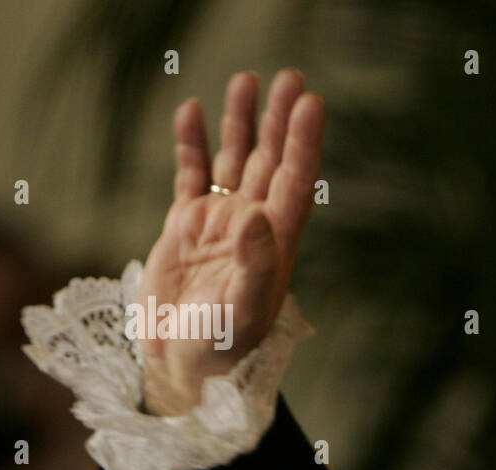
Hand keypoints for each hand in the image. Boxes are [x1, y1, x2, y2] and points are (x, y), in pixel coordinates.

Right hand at [138, 70, 324, 414]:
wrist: (183, 366)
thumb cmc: (221, 348)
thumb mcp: (242, 311)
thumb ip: (253, 266)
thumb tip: (256, 216)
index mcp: (275, 244)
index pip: (295, 183)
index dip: (304, 144)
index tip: (312, 104)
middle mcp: (252, 227)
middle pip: (271, 162)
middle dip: (280, 122)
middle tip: (290, 78)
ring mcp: (219, 224)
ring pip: (234, 162)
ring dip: (241, 124)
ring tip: (247, 80)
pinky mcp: (185, 227)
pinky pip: (191, 176)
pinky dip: (192, 145)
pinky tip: (193, 112)